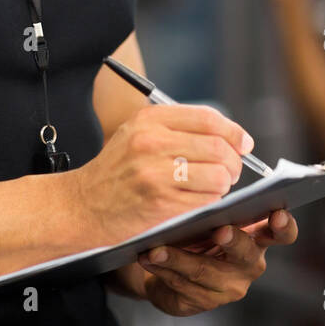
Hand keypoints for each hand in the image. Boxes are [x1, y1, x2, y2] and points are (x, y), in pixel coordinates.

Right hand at [72, 104, 250, 246]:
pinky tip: (200, 202)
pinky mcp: (160, 203)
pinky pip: (206, 201)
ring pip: (218, 175)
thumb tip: (231, 137)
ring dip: (224, 184)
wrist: (80, 206)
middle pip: (219, 147)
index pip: (208, 119)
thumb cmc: (115, 172)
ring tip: (214, 188)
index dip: (234, 132)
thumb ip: (177, 129)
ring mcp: (156, 173)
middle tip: (231, 171)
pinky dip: (211, 203)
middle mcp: (152, 142)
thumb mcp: (136, 134)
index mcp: (149, 119)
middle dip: (234, 162)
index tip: (244, 144)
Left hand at [135, 210, 297, 315]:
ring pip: (204, 271)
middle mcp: (250, 263)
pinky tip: (149, 257)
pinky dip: (163, 269)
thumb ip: (216, 206)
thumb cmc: (198, 231)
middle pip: (245, 253)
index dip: (284, 225)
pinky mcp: (204, 301)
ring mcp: (229, 287)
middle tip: (219, 230)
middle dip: (232, 240)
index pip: (282, 233)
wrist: (171, 264)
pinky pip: (182, 285)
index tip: (277, 214)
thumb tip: (204, 187)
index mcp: (259, 237)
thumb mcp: (211, 216)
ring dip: (177, 258)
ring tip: (156, 247)